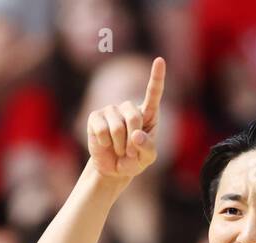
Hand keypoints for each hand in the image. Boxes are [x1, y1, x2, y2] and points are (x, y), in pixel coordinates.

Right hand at [87, 56, 164, 180]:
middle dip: (133, 138)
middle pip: (133, 116)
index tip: (160, 60)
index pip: (153, 93)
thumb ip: (148, 148)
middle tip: (131, 152)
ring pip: (117, 127)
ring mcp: (111, 110)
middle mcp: (129, 108)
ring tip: (119, 150)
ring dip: (120, 145)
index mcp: (147, 114)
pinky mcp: (95, 117)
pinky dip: (105, 143)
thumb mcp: (147, 158)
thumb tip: (136, 134)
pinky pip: (102, 130)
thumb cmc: (134, 160)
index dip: (156, 77)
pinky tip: (106, 145)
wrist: (113, 168)